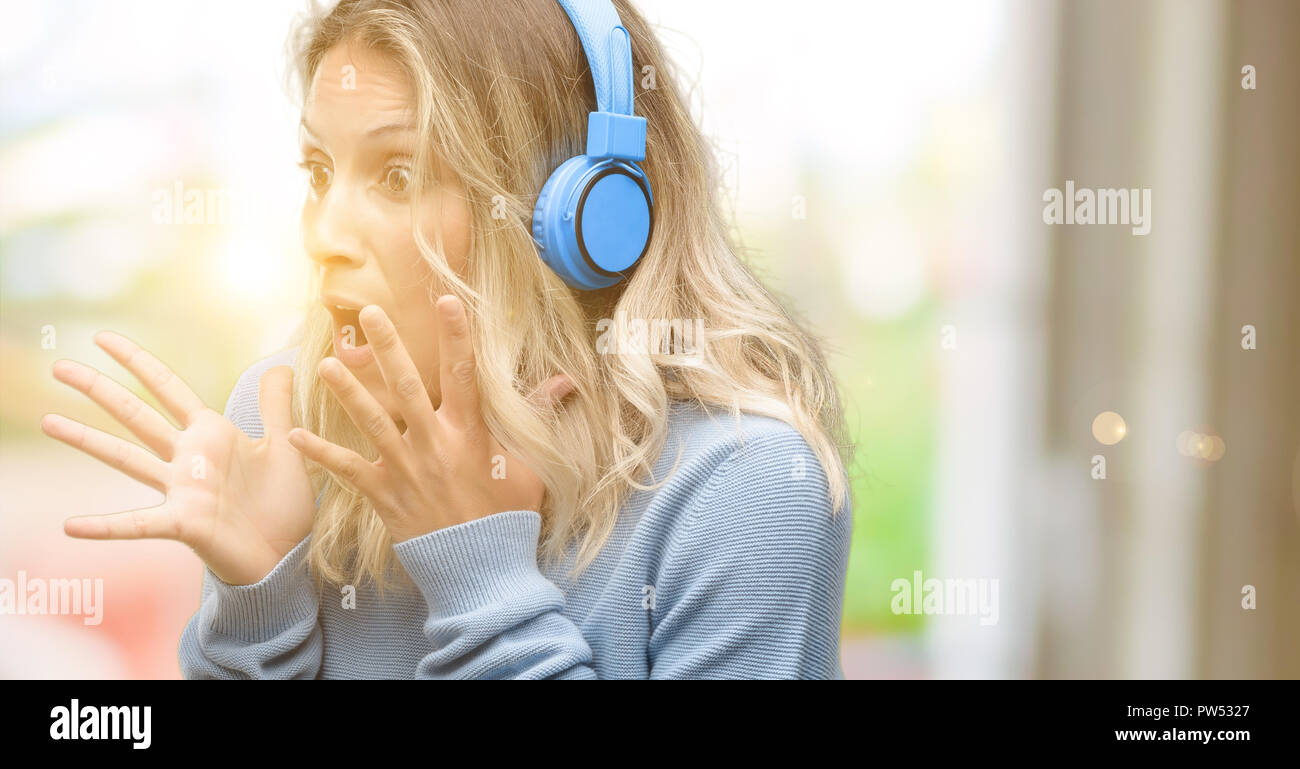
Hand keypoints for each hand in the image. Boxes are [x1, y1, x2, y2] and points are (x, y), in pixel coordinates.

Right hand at [41, 333, 316, 585]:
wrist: (288, 553)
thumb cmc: (281, 503)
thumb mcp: (284, 445)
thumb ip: (276, 406)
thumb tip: (283, 365)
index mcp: (210, 434)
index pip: (166, 388)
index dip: (136, 362)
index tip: (102, 338)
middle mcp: (188, 458)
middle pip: (135, 415)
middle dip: (98, 389)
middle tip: (58, 367)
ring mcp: (181, 490)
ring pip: (126, 458)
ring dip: (86, 440)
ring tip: (47, 421)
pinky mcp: (183, 523)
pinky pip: (138, 523)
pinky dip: (106, 525)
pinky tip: (71, 525)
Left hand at [286, 296, 573, 542]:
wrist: (478, 568)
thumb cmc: (507, 515)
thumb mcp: (528, 464)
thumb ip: (537, 417)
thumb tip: (565, 381)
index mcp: (469, 433)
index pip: (463, 373)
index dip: (456, 335)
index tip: (446, 300)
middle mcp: (433, 444)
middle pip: (407, 386)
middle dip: (388, 347)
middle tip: (369, 314)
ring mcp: (404, 468)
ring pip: (371, 420)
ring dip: (348, 390)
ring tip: (327, 363)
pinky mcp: (383, 494)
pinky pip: (347, 470)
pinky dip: (320, 453)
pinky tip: (294, 436)